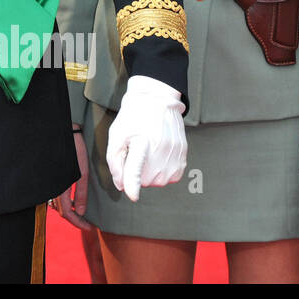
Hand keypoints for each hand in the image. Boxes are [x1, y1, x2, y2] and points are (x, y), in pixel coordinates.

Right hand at [53, 130, 93, 230]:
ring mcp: (48, 182)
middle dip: (74, 218)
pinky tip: (70, 198)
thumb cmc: (74, 151)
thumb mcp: (82, 173)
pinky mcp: (48, 177)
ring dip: (67, 210)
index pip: (67, 213)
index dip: (79, 223)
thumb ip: (81, 193)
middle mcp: (50, 187)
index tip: (90, 227)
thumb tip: (82, 212)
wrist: (60, 131)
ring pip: (56, 203)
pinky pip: (53, 194)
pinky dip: (62, 201)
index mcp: (58, 188)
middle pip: (60, 211)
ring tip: (80, 211)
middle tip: (87, 221)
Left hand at [106, 75, 186, 200]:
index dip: (132, 183)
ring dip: (150, 172)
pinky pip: (169, 178)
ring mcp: (174, 156)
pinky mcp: (183, 159)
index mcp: (141, 142)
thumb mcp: (116, 135)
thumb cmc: (134, 118)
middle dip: (137, 171)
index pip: (136, 167)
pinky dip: (162, 171)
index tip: (132, 195)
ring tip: (148, 149)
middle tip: (137, 149)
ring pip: (157, 181)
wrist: (157, 102)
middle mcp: (160, 151)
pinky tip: (158, 154)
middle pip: (144, 181)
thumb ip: (115, 161)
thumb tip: (121, 185)